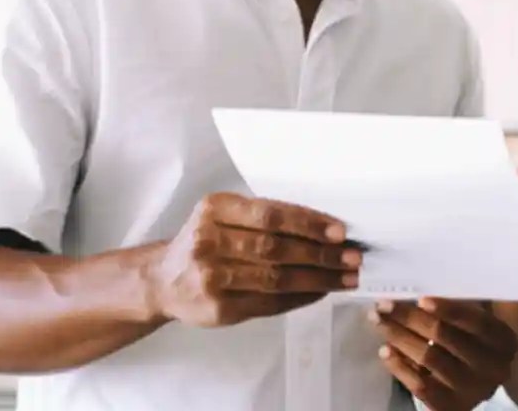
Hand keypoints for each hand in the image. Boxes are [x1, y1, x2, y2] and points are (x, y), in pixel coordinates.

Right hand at [146, 192, 360, 326]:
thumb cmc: (206, 241)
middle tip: (353, 256)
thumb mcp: (223, 216)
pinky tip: (321, 292)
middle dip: (321, 253)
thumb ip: (264, 217)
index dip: (308, 223)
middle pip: (276, 248)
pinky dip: (300, 298)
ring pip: (276, 278)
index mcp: (214, 209)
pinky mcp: (219, 309)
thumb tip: (324, 226)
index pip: (270, 214)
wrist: (163, 281)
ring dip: (318, 279)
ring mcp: (211, 278)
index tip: (340, 231)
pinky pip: (269, 303)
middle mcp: (208, 241)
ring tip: (346, 276)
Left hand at [371, 298, 517, 410]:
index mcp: (503, 341)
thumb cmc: (474, 342)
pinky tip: (385, 350)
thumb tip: (417, 293)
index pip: (475, 321)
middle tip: (384, 306)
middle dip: (410, 318)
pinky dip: (400, 367)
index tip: (420, 298)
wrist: (479, 383)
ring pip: (429, 359)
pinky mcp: (451, 406)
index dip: (448, 309)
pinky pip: (420, 385)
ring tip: (379, 323)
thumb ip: (458, 308)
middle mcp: (492, 368)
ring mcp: (472, 391)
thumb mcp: (478, 323)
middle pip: (445, 337)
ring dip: (400, 338)